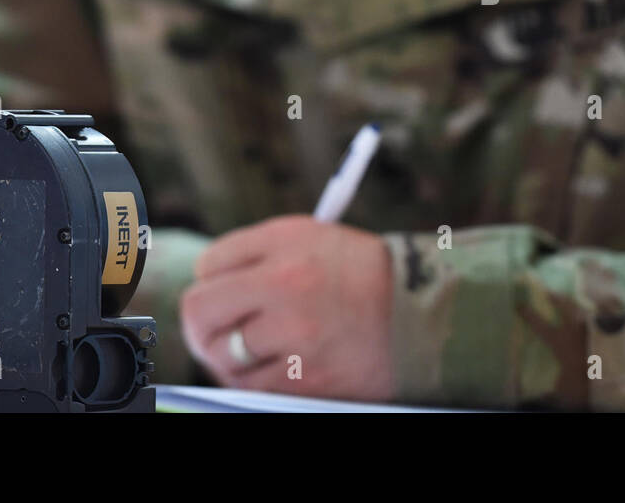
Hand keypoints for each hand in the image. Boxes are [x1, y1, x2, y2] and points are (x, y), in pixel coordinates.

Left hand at [179, 215, 394, 400]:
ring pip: (221, 354)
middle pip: (200, 310)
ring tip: (258, 349)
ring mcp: (293, 334)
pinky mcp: (305, 378)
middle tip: (215, 330)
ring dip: (230, 356)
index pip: (209, 265)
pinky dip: (255, 380)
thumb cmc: (361, 274)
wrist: (423, 314)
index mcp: (285, 243)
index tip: (225, 292)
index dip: (212, 281)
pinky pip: (251, 386)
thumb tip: (205, 282)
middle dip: (202, 324)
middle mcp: (285, 283)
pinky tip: (277, 367)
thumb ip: (256, 252)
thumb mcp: (311, 238)